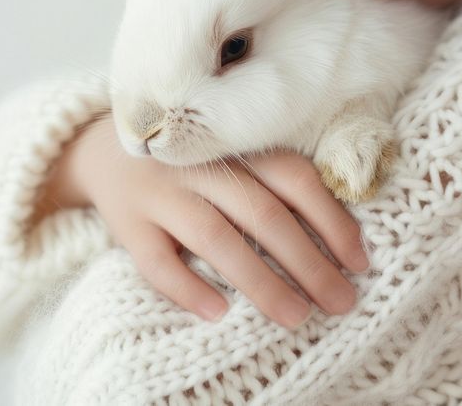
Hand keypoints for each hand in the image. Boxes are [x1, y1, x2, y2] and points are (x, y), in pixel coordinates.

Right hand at [44, 114, 369, 327]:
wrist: (101, 147)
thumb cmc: (193, 159)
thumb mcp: (234, 153)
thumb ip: (275, 179)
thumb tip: (343, 236)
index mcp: (236, 144)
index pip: (295, 178)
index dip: (331, 219)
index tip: (360, 261)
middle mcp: (201, 165)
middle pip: (263, 213)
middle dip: (308, 262)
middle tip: (341, 302)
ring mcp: (162, 192)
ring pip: (216, 238)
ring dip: (260, 281)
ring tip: (296, 316)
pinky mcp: (127, 223)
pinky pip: (157, 261)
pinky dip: (187, 287)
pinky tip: (218, 313)